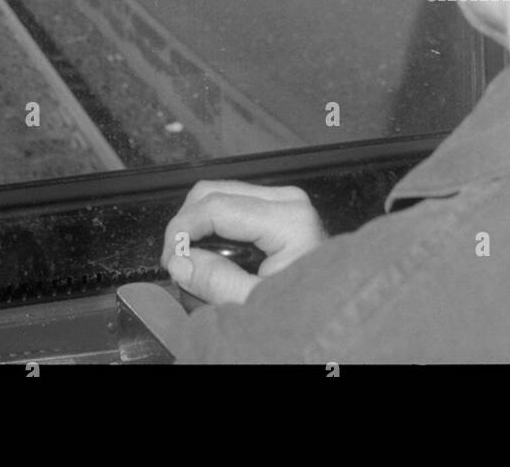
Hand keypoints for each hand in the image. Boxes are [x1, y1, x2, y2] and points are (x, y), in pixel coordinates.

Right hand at [160, 180, 325, 305]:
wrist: (340, 317)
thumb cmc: (307, 313)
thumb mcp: (258, 305)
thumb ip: (218, 282)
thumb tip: (180, 262)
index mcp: (287, 218)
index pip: (215, 207)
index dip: (182, 231)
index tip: (168, 263)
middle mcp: (287, 199)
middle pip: (214, 192)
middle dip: (186, 225)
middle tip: (175, 263)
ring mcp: (285, 201)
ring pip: (219, 194)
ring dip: (196, 225)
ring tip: (190, 262)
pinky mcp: (280, 209)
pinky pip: (233, 204)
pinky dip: (212, 226)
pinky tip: (210, 254)